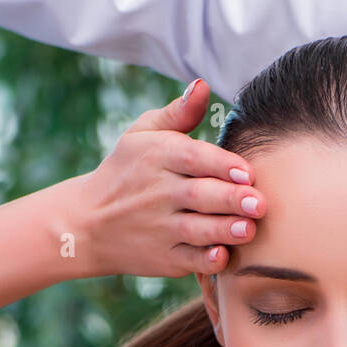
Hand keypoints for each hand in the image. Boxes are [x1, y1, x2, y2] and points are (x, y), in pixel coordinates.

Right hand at [75, 78, 263, 277]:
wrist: (86, 224)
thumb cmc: (126, 172)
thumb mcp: (142, 135)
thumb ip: (178, 113)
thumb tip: (202, 85)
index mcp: (157, 157)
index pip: (193, 158)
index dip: (222, 165)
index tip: (247, 172)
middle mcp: (158, 193)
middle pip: (199, 196)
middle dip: (231, 200)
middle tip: (259, 204)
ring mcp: (159, 228)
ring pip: (197, 230)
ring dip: (224, 231)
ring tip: (249, 228)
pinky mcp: (162, 258)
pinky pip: (187, 260)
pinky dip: (204, 260)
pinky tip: (222, 255)